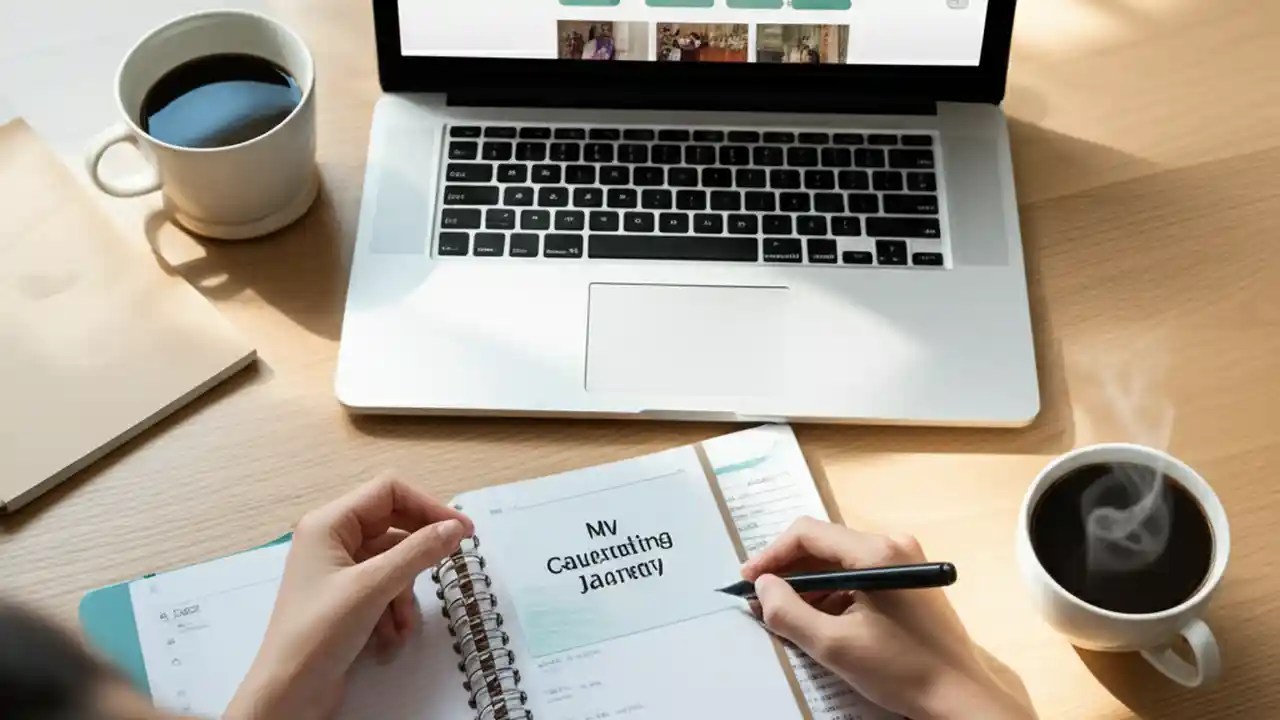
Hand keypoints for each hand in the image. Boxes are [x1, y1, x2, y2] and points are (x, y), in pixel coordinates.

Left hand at [224, 474, 473, 719]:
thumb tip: (455, 527)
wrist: (288, 693)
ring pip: (393, 561)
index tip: (461, 530)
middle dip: (419, 553)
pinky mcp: (345, 597)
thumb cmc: (319, 633)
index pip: (388, 492)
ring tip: (404, 623)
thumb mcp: (373, 587)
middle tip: (453, 562)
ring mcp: (338, 569)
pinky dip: (394, 609)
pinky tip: (391, 636)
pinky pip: (383, 587)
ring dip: (406, 592)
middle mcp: (331, 539)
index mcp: (328, 524)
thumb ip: (418, 552)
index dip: (428, 506)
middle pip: (393, 526)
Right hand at [741, 518, 1033, 719]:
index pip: (808, 533)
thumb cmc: (903, 670)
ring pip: (839, 562)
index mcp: (877, 553)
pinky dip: (833, 594)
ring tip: (786, 615)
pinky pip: (858, 576)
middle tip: (761, 600)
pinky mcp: (908, 581)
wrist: (961, 697)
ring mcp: (904, 562)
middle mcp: (893, 546)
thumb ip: (789, 613)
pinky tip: (819, 621)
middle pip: (824, 545)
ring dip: (809, 586)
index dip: (771, 555)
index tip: (748, 581)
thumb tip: (762, 588)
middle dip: (788, 572)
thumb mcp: (834, 646)